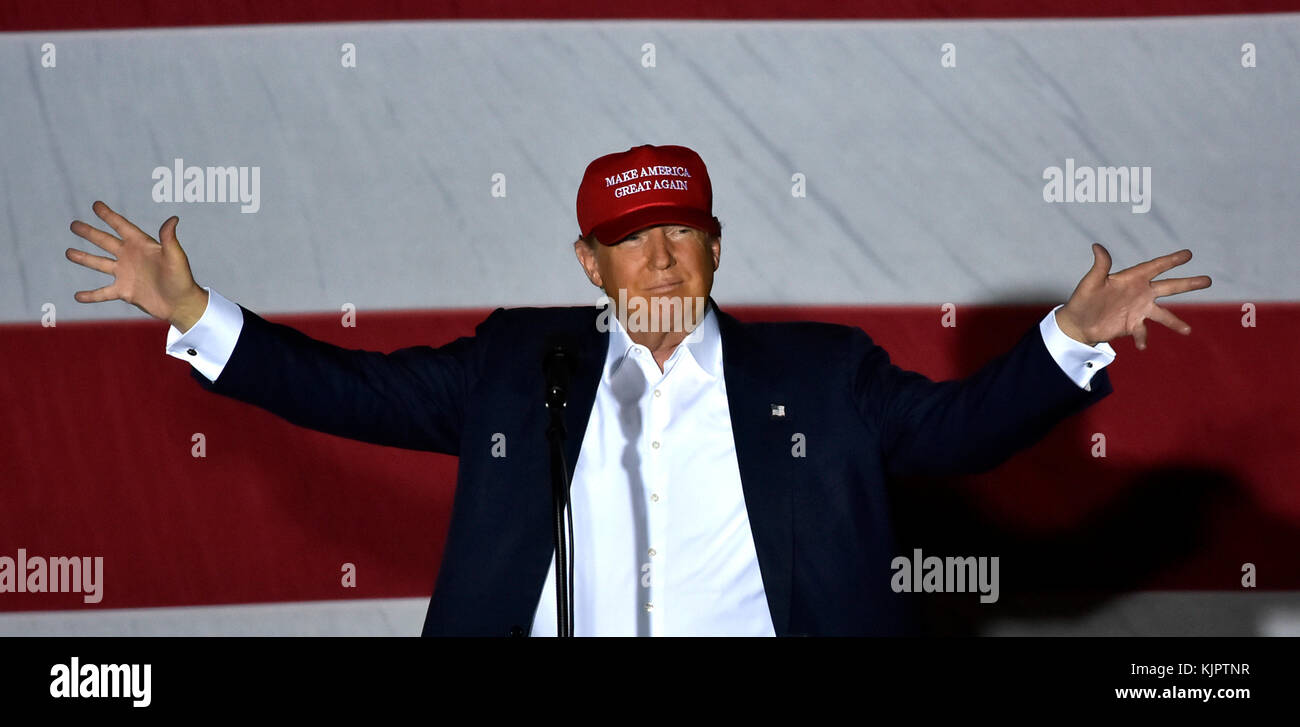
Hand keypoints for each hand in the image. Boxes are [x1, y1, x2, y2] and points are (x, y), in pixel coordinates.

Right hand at [65, 201, 207, 329]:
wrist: (181, 304)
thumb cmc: (182, 278)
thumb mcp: (175, 257)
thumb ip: (169, 239)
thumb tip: (173, 219)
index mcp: (142, 245)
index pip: (122, 226)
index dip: (109, 216)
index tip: (96, 205)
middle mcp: (131, 257)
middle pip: (105, 242)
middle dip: (90, 233)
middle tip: (74, 225)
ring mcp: (126, 274)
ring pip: (100, 264)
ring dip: (84, 258)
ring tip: (68, 253)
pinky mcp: (125, 292)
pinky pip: (103, 293)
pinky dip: (91, 295)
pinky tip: (77, 296)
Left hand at [1055, 243, 1211, 349]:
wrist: (1078, 323)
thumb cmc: (1083, 299)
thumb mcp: (1091, 282)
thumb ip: (1100, 266)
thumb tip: (1097, 246)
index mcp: (1132, 278)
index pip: (1155, 267)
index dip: (1171, 260)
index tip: (1188, 254)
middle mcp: (1140, 293)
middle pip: (1169, 287)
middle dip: (1188, 284)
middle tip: (1208, 280)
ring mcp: (1139, 310)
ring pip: (1163, 314)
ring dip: (1175, 322)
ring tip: (1187, 331)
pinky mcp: (1133, 325)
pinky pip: (1143, 332)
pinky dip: (1143, 338)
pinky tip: (1142, 346)